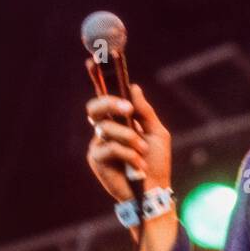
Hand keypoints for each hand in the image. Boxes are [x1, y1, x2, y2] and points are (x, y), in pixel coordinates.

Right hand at [86, 74, 170, 203]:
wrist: (155, 189)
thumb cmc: (156, 162)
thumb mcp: (156, 132)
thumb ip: (144, 112)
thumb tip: (133, 87)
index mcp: (120, 120)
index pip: (106, 96)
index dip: (98, 79)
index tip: (93, 61)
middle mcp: (106, 129)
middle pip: (95, 107)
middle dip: (109, 103)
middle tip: (126, 108)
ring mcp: (99, 144)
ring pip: (106, 128)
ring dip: (129, 138)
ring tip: (142, 151)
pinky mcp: (96, 159)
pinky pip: (108, 147)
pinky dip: (128, 154)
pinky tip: (138, 165)